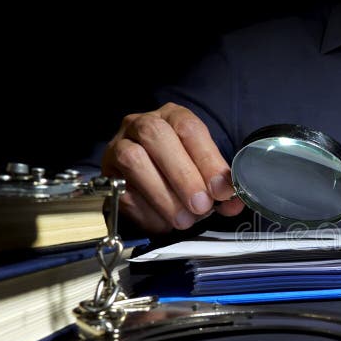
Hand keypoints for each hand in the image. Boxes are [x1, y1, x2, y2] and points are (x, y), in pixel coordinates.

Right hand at [101, 102, 244, 232]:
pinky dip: (146, 211)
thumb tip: (233, 202)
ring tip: (184, 219)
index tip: (221, 189)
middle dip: (183, 175)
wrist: (149, 181)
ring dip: (163, 195)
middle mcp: (141, 124)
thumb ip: (219, 184)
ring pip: (133, 161)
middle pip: (155, 136)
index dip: (207, 159)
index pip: (188, 128)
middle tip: (201, 205)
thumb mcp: (205, 170)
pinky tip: (164, 223)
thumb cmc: (183, 169)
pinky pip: (121, 190)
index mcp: (173, 117)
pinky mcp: (107, 175)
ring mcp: (119, 147)